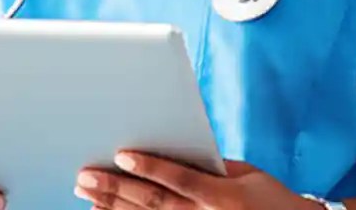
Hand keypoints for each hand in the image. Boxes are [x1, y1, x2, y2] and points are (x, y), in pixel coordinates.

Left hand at [74, 152, 313, 209]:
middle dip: (115, 189)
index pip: (179, 179)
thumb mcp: (248, 174)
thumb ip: (211, 166)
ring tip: (86, 194)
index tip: (121, 154)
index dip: (149, 166)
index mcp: (223, 197)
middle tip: (85, 175)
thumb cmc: (271, 199)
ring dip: (112, 208)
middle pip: (153, 204)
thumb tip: (173, 151)